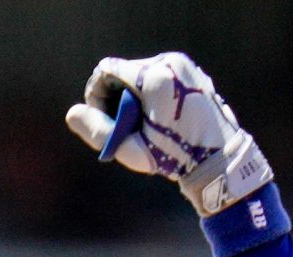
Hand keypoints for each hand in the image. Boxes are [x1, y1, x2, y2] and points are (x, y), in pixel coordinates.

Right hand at [65, 53, 272, 219]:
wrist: (220, 158)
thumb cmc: (175, 158)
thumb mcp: (132, 150)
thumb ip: (100, 132)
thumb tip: (73, 114)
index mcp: (154, 78)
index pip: (107, 70)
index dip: (96, 93)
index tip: (101, 116)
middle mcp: (169, 63)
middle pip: (125, 70)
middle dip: (115, 95)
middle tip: (122, 124)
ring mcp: (182, 64)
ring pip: (141, 72)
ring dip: (133, 94)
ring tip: (141, 123)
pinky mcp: (190, 71)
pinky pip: (160, 75)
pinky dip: (151, 92)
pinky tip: (157, 116)